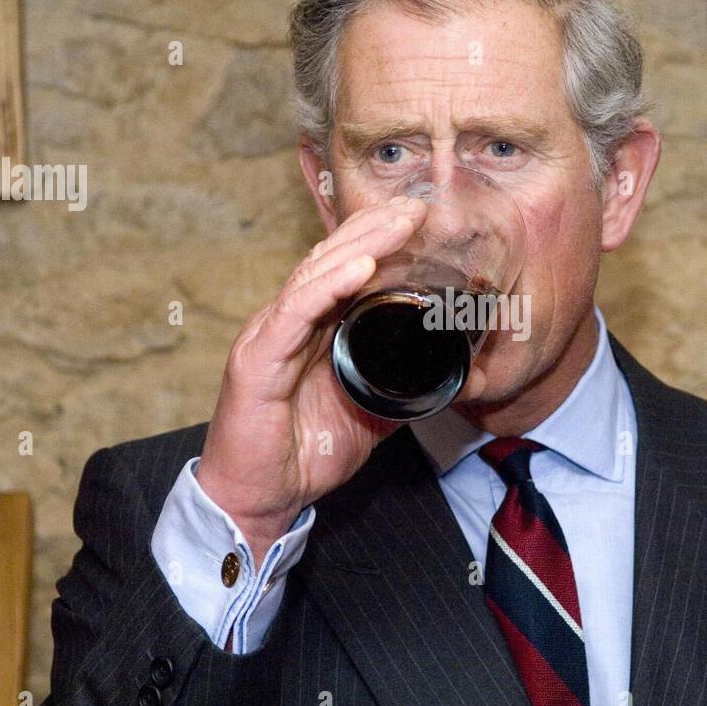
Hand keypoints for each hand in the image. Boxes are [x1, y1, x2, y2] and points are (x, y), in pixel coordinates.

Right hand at [196, 194, 460, 560]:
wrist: (260, 500)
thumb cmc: (303, 455)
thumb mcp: (369, 415)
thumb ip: (399, 388)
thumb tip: (448, 375)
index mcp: (310, 332)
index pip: (342, 272)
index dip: (377, 240)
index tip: (418, 218)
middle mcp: (287, 324)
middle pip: (330, 262)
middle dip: (375, 229)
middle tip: (416, 205)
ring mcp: (269, 338)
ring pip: (314, 277)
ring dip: (359, 246)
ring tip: (397, 223)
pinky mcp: (257, 362)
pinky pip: (295, 315)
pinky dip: (327, 288)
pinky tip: (359, 268)